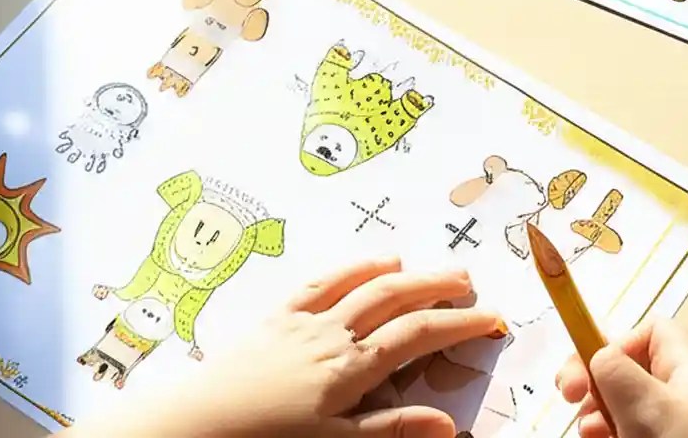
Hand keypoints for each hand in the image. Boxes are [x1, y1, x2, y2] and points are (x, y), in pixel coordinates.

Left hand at [63, 258, 503, 437]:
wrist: (196, 425)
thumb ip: (391, 431)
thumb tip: (448, 425)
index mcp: (350, 367)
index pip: (418, 337)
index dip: (458, 325)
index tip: (492, 318)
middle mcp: (331, 334)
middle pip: (394, 298)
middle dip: (434, 286)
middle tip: (467, 280)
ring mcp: (301, 321)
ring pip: (359, 283)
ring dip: (395, 271)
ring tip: (419, 265)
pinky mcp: (274, 319)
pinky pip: (317, 283)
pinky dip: (346, 269)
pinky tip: (360, 265)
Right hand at [555, 319, 687, 437]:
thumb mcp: (647, 406)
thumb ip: (616, 370)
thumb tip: (598, 353)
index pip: (652, 331)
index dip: (617, 340)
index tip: (590, 361)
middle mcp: (680, 394)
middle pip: (626, 369)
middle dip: (593, 380)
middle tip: (570, 394)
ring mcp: (670, 426)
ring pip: (618, 404)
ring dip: (594, 414)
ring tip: (592, 433)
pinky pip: (623, 432)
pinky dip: (605, 436)